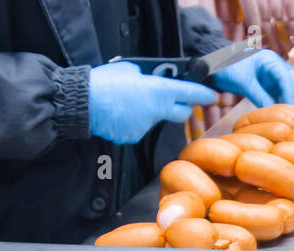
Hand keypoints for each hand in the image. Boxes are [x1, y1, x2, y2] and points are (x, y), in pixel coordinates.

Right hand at [88, 61, 217, 144]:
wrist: (82, 102)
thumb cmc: (104, 82)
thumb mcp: (129, 70)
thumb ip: (147, 78)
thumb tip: (151, 81)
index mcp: (158, 91)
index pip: (190, 93)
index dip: (203, 94)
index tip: (211, 96)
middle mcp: (156, 111)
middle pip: (182, 113)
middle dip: (181, 107)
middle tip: (173, 100)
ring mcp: (146, 127)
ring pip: (156, 121)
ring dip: (150, 113)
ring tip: (129, 103)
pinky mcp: (134, 137)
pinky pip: (140, 129)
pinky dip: (134, 122)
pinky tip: (120, 114)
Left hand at [213, 49, 293, 107]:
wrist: (212, 66)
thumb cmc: (227, 68)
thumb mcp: (244, 83)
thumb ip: (260, 96)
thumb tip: (274, 113)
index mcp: (270, 60)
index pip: (287, 77)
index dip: (292, 94)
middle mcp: (274, 68)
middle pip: (292, 83)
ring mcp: (271, 77)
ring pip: (287, 91)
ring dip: (291, 103)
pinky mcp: (266, 87)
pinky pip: (278, 97)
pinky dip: (282, 106)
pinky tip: (284, 117)